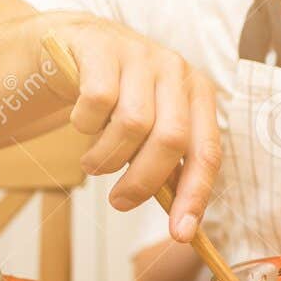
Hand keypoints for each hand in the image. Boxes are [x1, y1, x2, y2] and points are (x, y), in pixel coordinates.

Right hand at [47, 14, 220, 240]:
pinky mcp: (101, 47)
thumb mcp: (149, 128)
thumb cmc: (116, 100)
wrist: (73, 48)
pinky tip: (82, 123)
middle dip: (142, 182)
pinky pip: (97, 101)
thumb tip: (183, 224)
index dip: (195, 195)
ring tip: (93, 162)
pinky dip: (85, 125)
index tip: (180, 233)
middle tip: (119, 202)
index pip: (207, 151)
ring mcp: (139, 54)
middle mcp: (175, 70)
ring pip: (132, 124)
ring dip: (106, 157)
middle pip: (170, 139)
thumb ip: (167, 166)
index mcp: (197, 93)